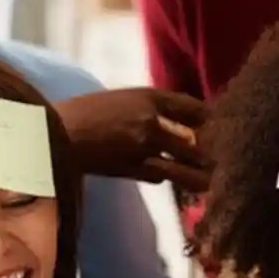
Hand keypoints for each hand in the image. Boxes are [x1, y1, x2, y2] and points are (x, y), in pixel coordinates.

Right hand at [54, 87, 210, 191]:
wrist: (52, 134)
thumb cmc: (81, 114)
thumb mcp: (119, 100)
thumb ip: (147, 109)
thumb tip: (177, 124)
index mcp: (147, 96)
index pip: (192, 107)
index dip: (211, 119)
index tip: (222, 127)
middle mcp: (150, 119)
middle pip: (196, 138)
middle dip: (211, 151)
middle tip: (226, 160)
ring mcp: (142, 146)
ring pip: (184, 164)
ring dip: (199, 174)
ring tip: (213, 181)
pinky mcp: (131, 168)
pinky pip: (159, 176)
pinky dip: (164, 177)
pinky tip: (169, 179)